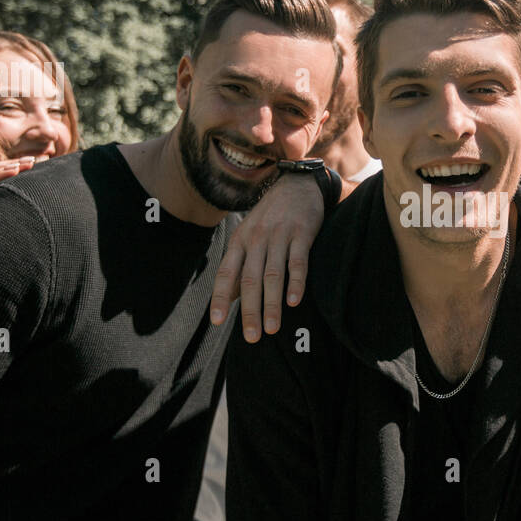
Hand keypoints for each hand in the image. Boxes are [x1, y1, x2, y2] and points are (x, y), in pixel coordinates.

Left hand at [210, 173, 325, 341]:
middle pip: (250, 279)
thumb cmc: (271, 216)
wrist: (298, 184)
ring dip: (272, 304)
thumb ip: (241, 265)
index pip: (227, 273)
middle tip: (251, 337)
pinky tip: (294, 302)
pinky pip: (298, 262)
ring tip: (272, 328)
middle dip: (250, 310)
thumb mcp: (249, 235)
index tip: (217, 322)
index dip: (221, 297)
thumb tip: (231, 298)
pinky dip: (296, 283)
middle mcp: (257, 239)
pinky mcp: (303, 234)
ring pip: (272, 275)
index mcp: (240, 241)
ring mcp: (280, 236)